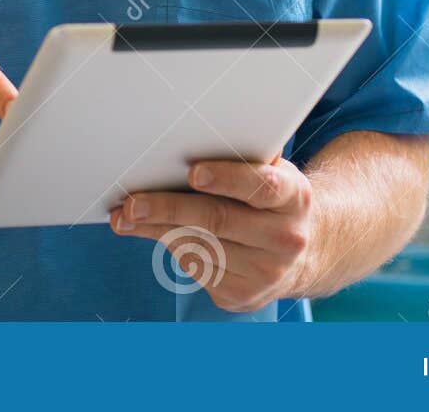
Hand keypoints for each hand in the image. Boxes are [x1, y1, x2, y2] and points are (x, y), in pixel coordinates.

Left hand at [109, 153, 314, 312]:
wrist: (301, 255)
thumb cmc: (272, 200)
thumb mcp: (272, 172)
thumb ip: (245, 156)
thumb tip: (198, 133)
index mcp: (294, 198)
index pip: (262, 186)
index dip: (227, 178)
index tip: (193, 173)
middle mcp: (285, 239)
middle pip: (219, 220)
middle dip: (169, 209)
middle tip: (132, 204)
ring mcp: (265, 273)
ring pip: (199, 247)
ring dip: (158, 229)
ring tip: (127, 215)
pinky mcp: (242, 296)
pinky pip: (196, 268)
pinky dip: (172, 247)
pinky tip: (158, 233)